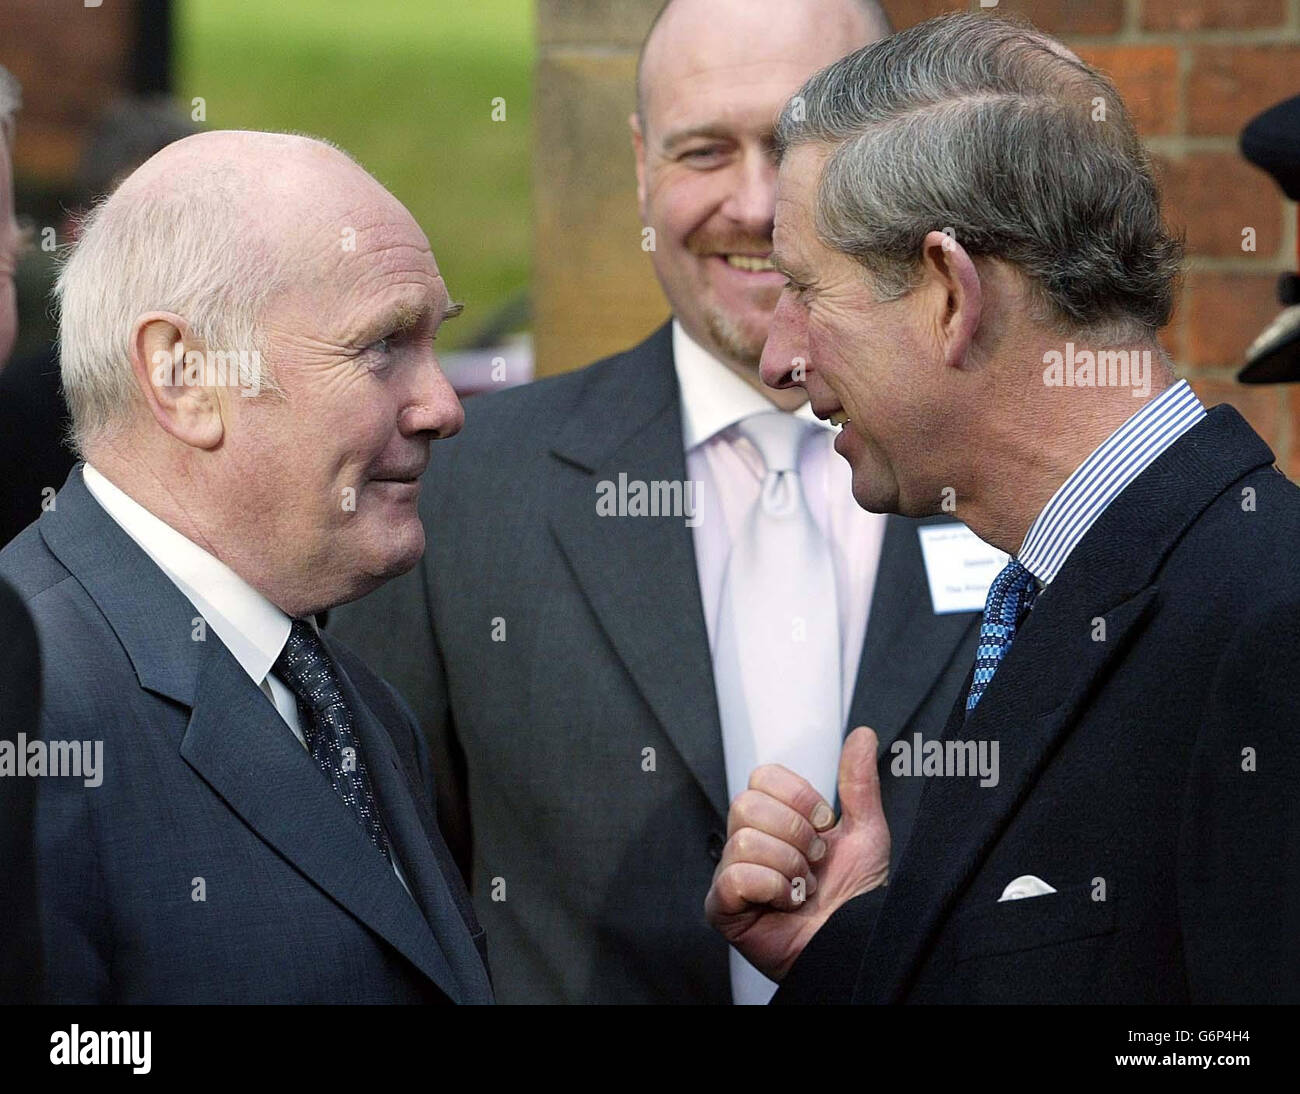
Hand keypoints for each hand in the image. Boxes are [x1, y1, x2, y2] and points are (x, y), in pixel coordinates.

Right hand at [704, 726, 890, 981]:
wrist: (858, 945)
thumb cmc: (858, 898)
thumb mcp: (866, 833)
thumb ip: (858, 783)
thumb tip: (862, 734)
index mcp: (776, 820)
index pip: (763, 776)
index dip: (800, 797)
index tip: (825, 823)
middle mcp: (749, 843)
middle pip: (747, 803)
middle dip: (796, 833)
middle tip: (814, 861)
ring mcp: (733, 875)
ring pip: (744, 839)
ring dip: (789, 865)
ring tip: (803, 887)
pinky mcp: (723, 907)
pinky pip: (736, 876)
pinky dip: (772, 887)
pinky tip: (786, 902)